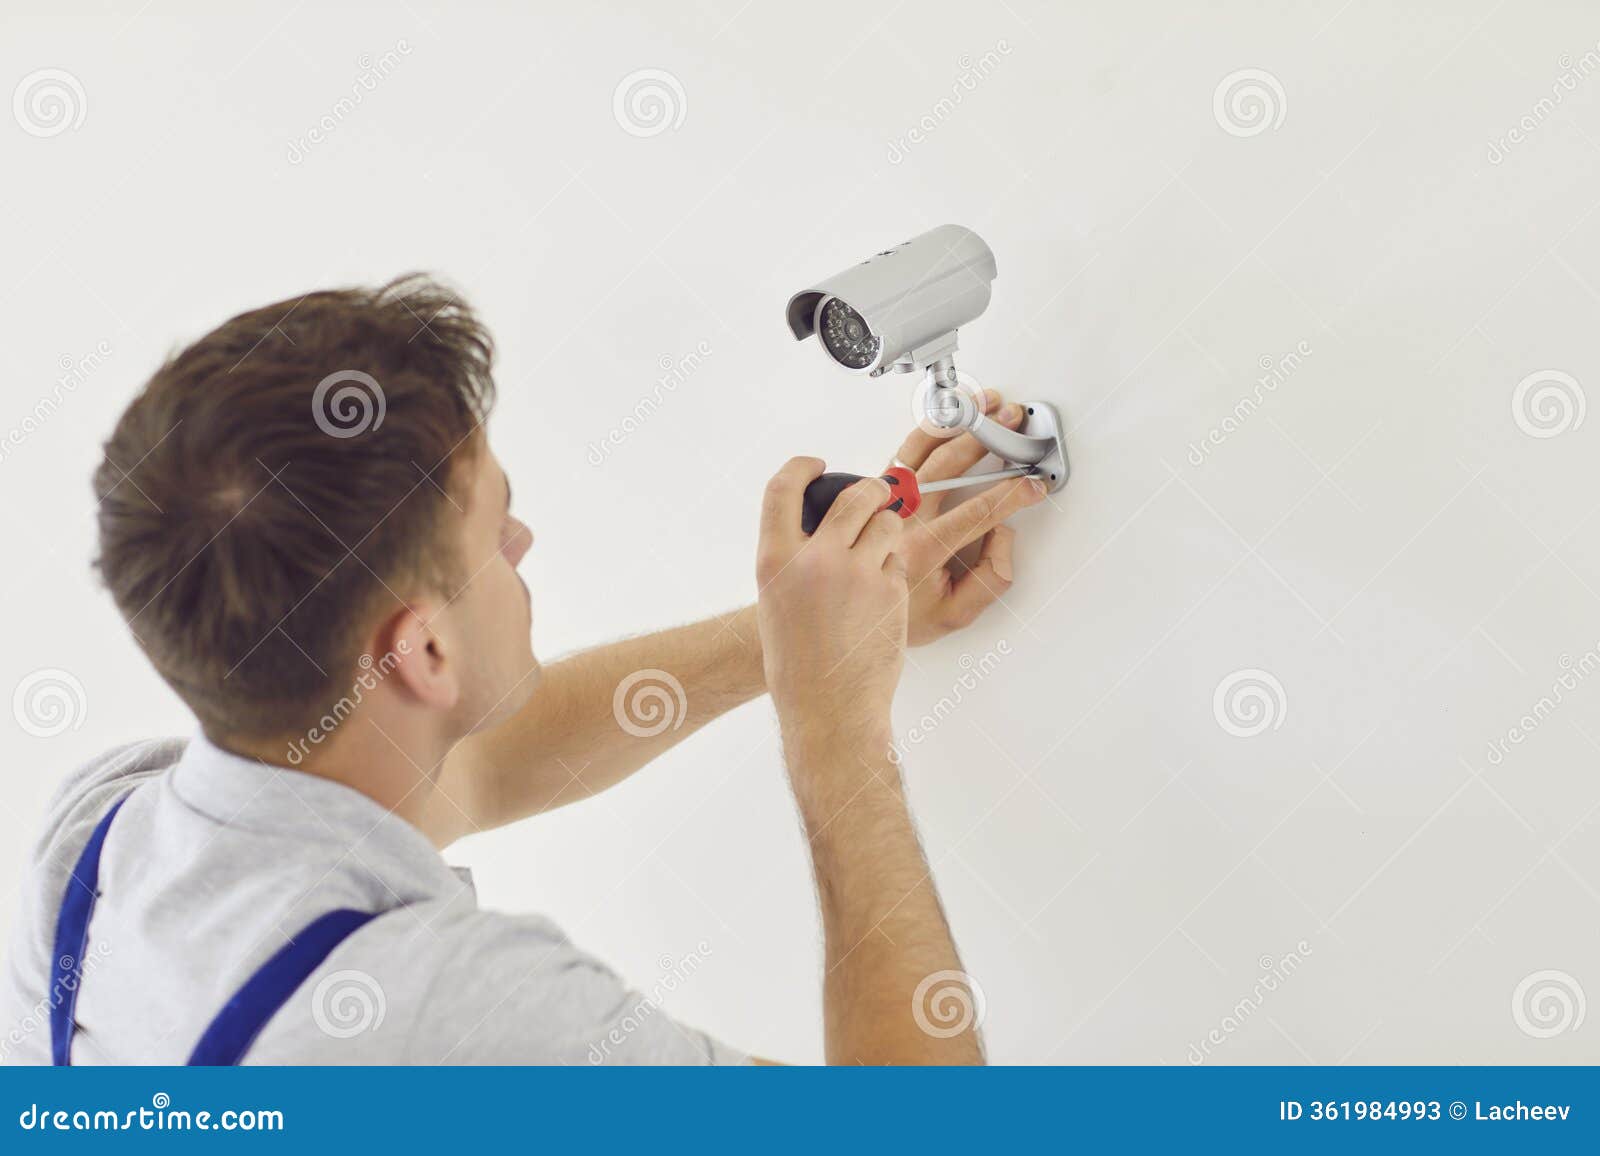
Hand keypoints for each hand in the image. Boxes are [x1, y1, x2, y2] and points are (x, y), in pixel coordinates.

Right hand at [755, 457, 907, 742]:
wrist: (828, 707)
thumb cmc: (799, 664)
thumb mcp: (777, 600)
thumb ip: (794, 559)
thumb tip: (817, 528)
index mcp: (776, 560)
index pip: (782, 488)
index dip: (801, 467)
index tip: (816, 464)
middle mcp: (816, 560)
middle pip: (853, 494)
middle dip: (871, 489)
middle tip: (877, 494)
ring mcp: (857, 574)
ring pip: (888, 522)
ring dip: (890, 528)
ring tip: (882, 551)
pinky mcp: (891, 591)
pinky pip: (899, 560)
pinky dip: (895, 568)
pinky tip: (882, 596)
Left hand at [889, 392, 1048, 645]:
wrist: (846, 614)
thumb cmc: (901, 615)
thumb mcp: (955, 616)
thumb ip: (990, 579)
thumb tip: (1003, 534)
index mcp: (920, 552)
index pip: (974, 514)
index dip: (1009, 496)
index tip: (1032, 484)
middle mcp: (900, 520)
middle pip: (948, 469)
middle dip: (987, 441)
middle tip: (1013, 425)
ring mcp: (886, 501)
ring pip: (923, 450)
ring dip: (959, 425)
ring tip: (988, 405)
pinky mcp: (878, 490)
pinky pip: (903, 451)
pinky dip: (928, 429)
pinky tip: (950, 416)